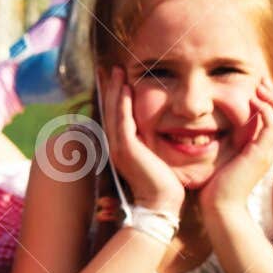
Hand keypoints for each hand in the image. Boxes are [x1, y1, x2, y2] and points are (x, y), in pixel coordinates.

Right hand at [98, 67, 183, 213]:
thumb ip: (152, 144)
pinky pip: (122, 120)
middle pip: (109, 109)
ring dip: (113, 89)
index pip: (115, 115)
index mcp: (122, 146)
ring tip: (116, 71)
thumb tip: (159, 132)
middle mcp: (116, 144)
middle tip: (109, 68)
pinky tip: (124, 88)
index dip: (113, 96)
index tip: (115, 78)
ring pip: (113, 111)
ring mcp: (119, 146)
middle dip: (109, 87)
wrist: (161, 204)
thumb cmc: (164, 184)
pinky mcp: (126, 148)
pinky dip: (121, 103)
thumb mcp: (156, 159)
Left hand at [200, 78, 272, 218]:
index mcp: (263, 148)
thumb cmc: (216, 184)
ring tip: (259, 84)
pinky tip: (252, 100)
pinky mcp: (261, 155)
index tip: (259, 83)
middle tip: (262, 78)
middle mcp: (270, 150)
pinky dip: (265, 111)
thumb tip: (215, 127)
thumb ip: (226, 142)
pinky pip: (272, 128)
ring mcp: (268, 153)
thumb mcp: (224, 157)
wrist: (219, 207)